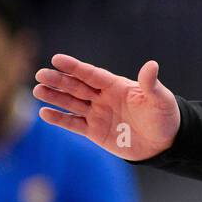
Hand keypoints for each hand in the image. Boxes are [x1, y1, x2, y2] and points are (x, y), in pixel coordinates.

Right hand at [33, 54, 179, 160]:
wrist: (164, 142)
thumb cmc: (164, 116)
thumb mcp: (159, 99)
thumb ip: (151, 84)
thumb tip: (152, 65)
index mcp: (117, 86)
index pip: (92, 74)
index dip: (75, 67)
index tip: (57, 59)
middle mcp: (104, 98)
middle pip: (77, 87)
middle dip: (59, 81)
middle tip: (40, 74)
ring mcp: (97, 114)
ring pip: (71, 103)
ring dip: (54, 97)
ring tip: (37, 90)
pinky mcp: (94, 132)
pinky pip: (73, 124)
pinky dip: (59, 119)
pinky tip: (44, 112)